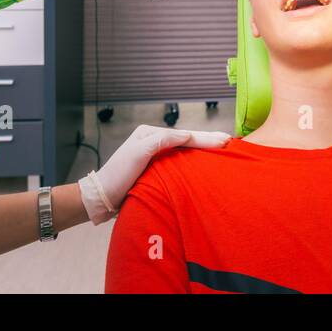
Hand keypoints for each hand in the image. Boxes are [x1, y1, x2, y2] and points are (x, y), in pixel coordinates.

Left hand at [79, 124, 229, 222]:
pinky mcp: (156, 170)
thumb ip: (162, 140)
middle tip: (229, 140)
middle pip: (186, 139)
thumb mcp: (139, 153)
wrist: (102, 197)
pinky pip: (179, 161)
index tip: (224, 140)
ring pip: (184, 150)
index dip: (204, 138)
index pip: (183, 135)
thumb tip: (187, 135)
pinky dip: (193, 159)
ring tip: (221, 147)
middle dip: (207, 139)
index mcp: (150, 133)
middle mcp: (153, 141)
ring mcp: (155, 155)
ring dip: (202, 148)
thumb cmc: (118, 174)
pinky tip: (203, 162)